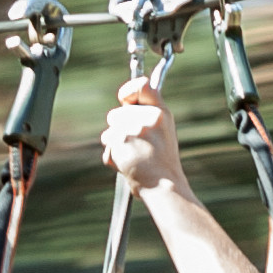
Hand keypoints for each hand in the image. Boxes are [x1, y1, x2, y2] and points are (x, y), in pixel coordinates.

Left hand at [102, 78, 189, 193]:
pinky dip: (113, 158)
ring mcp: (133, 129)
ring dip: (115, 144)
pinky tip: (128, 164)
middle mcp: (148, 118)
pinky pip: (108, 147)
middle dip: (119, 129)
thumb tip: (126, 101)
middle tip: (137, 146)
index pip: (142, 85)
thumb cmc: (162, 164)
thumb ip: (147, 115)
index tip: (124, 98)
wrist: (164, 187)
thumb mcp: (163, 132)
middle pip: (116, 114)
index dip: (129, 90)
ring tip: (134, 156)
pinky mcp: (120, 142)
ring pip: (109, 132)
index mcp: (161, 113)